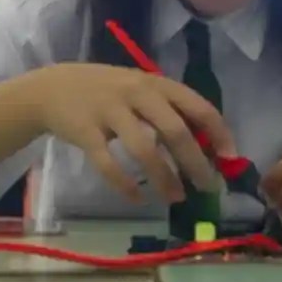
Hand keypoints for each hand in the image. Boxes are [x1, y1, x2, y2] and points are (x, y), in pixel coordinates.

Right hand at [31, 63, 235, 203]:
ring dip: (164, 178)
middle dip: (195, 163)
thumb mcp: (139, 88)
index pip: (197, 106)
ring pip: (144, 150)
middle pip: (174, 131)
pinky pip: (109, 164)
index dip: (218, 133)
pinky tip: (137, 198)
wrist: (51, 88)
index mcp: (155, 83)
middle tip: (208, 187)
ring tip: (176, 198)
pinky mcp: (85, 132)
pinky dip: (125, 185)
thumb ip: (167, 110)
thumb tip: (206, 145)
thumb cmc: (105, 91)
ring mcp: (109, 111)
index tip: (230, 159)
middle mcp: (135, 93)